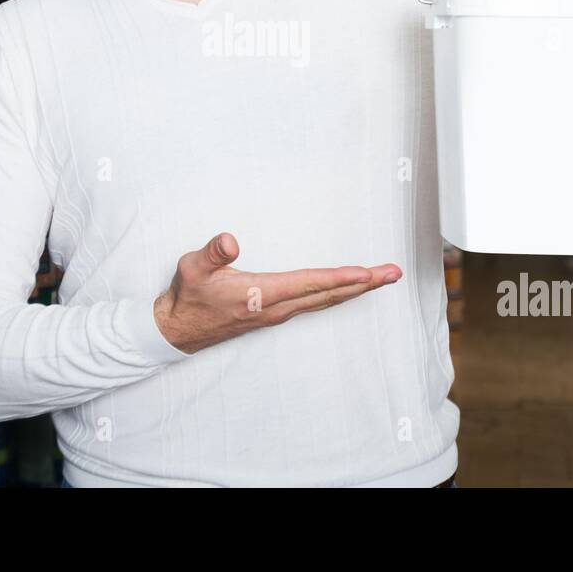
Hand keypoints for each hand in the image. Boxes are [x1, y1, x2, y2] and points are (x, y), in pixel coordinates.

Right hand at [153, 233, 401, 354]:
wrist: (178, 331)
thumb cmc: (188, 296)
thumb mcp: (192, 268)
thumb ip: (212, 253)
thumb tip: (230, 241)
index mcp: (261, 295)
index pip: (309, 284)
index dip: (339, 278)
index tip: (367, 273)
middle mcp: (277, 308)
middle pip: (328, 294)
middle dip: (363, 284)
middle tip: (393, 273)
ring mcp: (279, 313)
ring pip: (325, 301)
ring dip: (355, 289)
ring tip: (381, 277)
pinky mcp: (276, 314)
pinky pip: (316, 303)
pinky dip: (337, 293)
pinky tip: (347, 288)